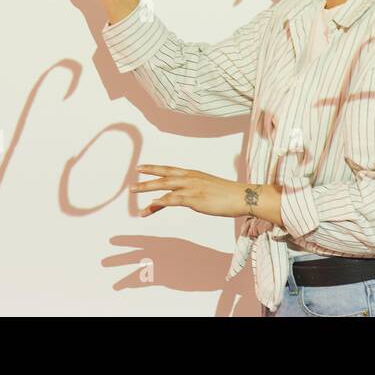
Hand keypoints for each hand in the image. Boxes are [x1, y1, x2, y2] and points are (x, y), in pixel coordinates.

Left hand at [130, 165, 253, 218]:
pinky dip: (159, 202)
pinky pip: (173, 200)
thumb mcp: (209, 188)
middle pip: (163, 176)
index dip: (154, 168)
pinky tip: (150, 206)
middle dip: (146, 178)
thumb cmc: (228, 194)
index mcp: (193, 174)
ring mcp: (192, 188)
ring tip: (134, 192)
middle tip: (131, 183)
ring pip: (164, 186)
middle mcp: (190, 178)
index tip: (141, 168)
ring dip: (147, 188)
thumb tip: (188, 198)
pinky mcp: (194, 199)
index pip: (169, 170)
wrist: (243, 196)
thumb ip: (196, 191)